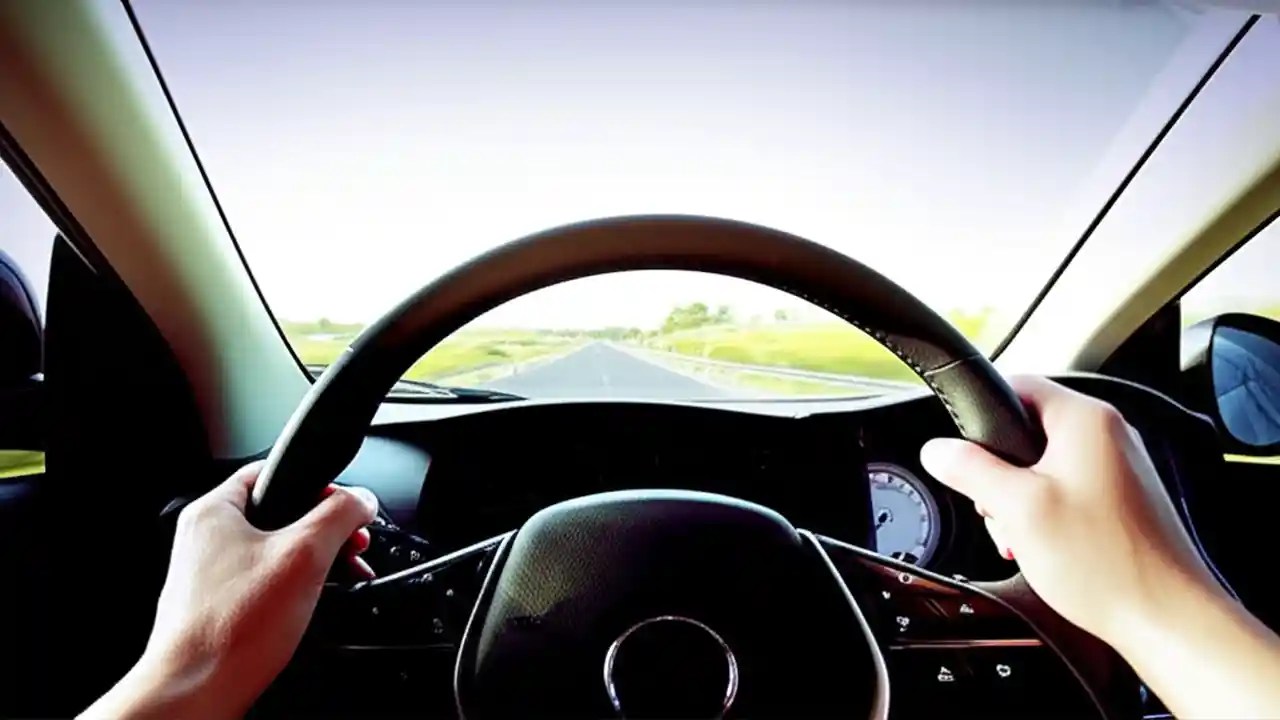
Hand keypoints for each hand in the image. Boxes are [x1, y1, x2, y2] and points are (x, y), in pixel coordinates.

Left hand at [81, 462, 377, 719]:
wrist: (197, 690)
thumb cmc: (231, 629)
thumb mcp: (304, 556)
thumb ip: (339, 516)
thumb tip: (362, 499)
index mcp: (214, 511)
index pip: (274, 471)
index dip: (320, 485)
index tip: (347, 506)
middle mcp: (206, 539)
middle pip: (281, 512)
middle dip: (325, 528)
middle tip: (353, 543)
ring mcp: (211, 573)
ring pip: (276, 549)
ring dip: (316, 559)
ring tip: (342, 574)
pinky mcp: (219, 605)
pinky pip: (266, 580)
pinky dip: (296, 585)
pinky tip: (315, 600)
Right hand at [918, 376, 1224, 646]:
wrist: (1164, 617)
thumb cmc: (1105, 562)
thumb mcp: (1016, 508)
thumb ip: (970, 469)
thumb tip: (938, 450)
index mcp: (1085, 421)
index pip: (1018, 383)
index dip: (982, 414)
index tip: (964, 448)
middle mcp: (1108, 434)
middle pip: (1028, 430)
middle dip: (1000, 472)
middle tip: (997, 508)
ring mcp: (1120, 467)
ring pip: (1045, 465)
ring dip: (1021, 499)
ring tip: (1023, 537)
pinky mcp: (1123, 499)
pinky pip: (1069, 490)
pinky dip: (1048, 514)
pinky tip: (1045, 547)